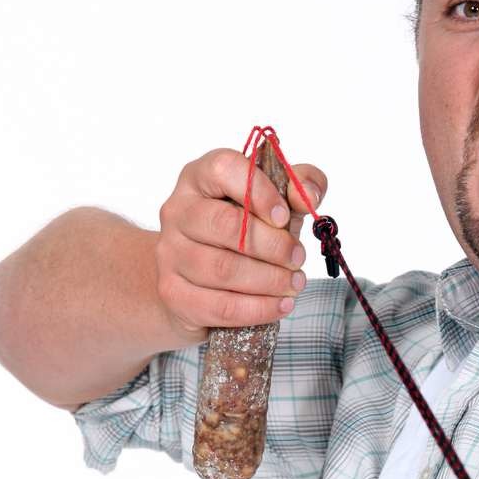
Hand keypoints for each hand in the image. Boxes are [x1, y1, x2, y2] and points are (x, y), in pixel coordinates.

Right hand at [155, 147, 326, 340]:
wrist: (200, 281)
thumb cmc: (243, 234)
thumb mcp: (274, 203)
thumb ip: (298, 186)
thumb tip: (308, 194)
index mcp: (199, 178)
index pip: (223, 169)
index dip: (259, 191)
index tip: (285, 216)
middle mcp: (178, 211)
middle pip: (224, 224)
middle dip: (272, 245)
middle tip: (298, 258)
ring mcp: (170, 254)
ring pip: (223, 269)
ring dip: (270, 280)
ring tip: (294, 283)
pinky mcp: (174, 294)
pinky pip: (219, 306)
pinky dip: (258, 308)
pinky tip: (280, 305)